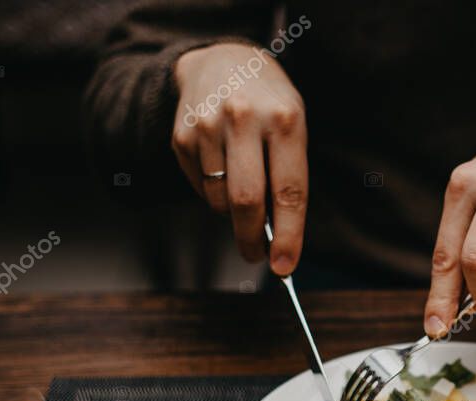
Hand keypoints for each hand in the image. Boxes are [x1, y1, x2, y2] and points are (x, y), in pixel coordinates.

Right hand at [171, 43, 306, 273]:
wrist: (222, 60)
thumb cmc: (269, 103)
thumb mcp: (293, 126)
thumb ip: (289, 176)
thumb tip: (278, 236)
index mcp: (285, 120)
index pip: (289, 192)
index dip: (288, 236)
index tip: (285, 266)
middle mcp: (245, 119)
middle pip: (246, 201)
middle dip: (252, 240)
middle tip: (257, 256)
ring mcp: (209, 125)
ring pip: (219, 199)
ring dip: (232, 215)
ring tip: (243, 198)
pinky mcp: (182, 134)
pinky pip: (199, 187)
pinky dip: (213, 195)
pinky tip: (222, 171)